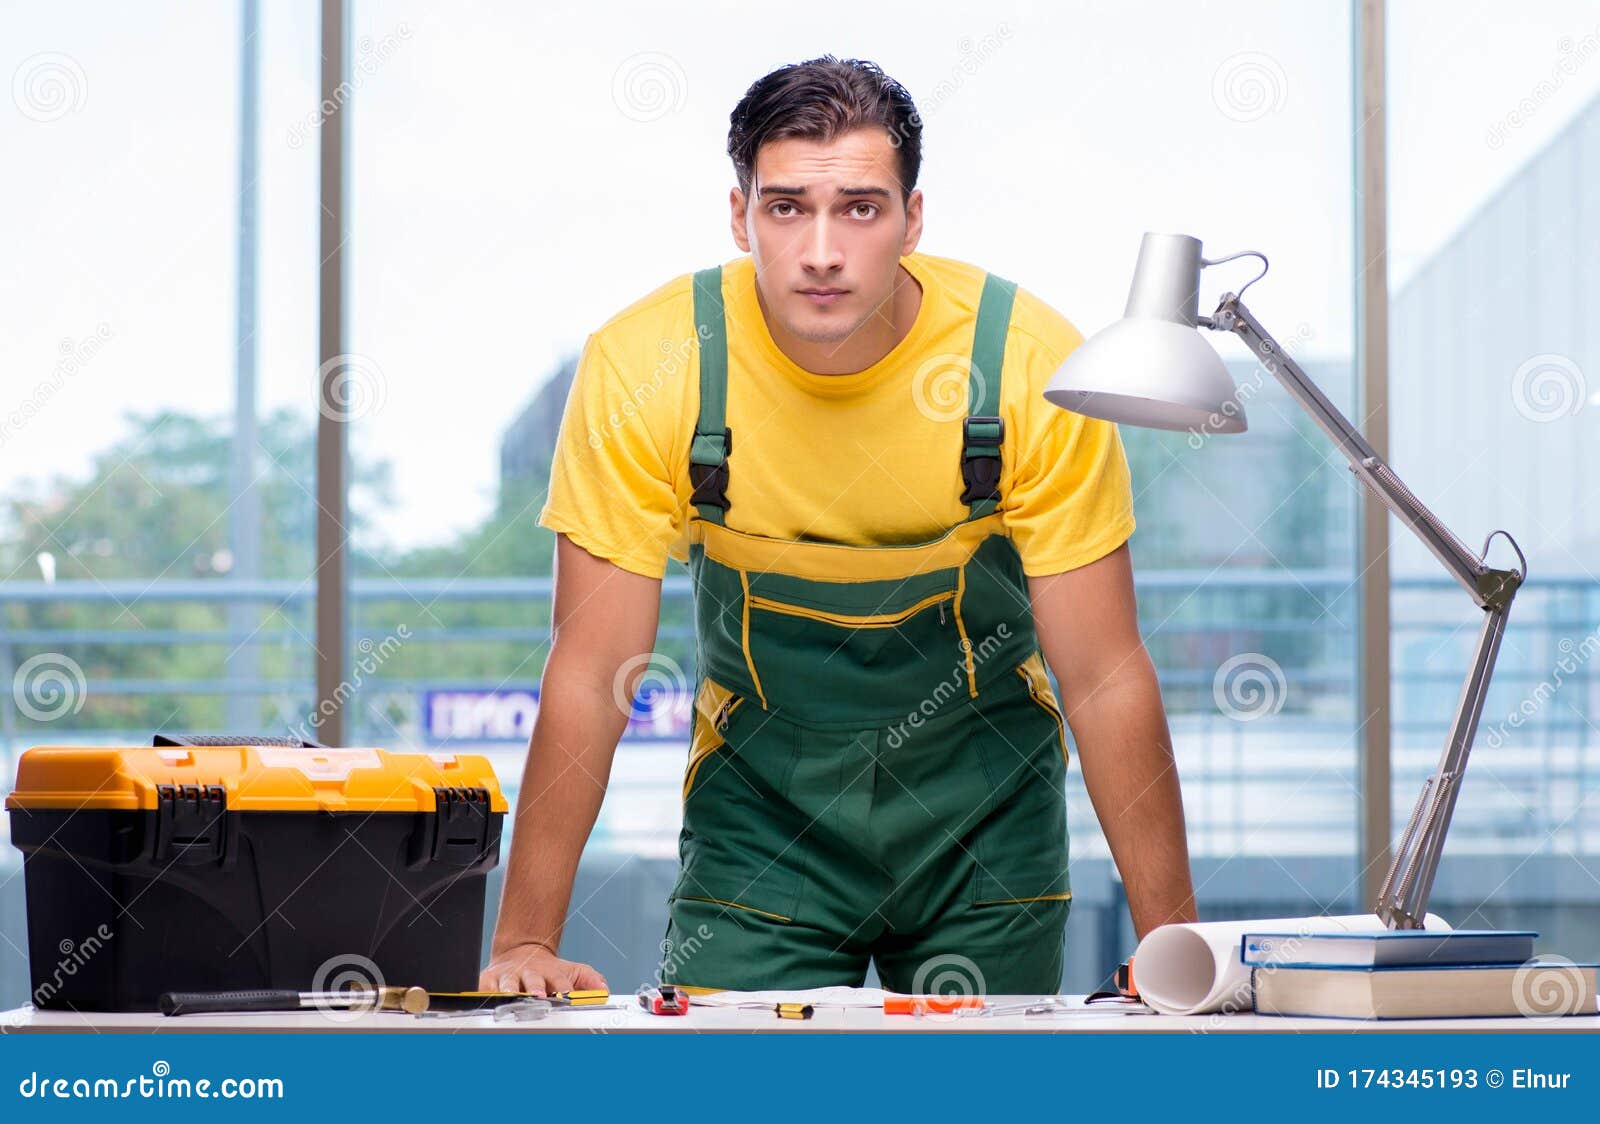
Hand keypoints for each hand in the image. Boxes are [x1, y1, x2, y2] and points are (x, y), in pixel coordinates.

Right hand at [478, 941, 607, 996]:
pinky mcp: (488, 979)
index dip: (565, 989)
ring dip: (509, 991)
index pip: (561, 982)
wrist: (522, 952)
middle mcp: (529, 973)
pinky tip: (483, 998)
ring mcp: (508, 976)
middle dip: (536, 988)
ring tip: (511, 996)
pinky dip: (483, 992)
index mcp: (551, 973)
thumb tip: (604, 991)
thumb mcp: (573, 971)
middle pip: (533, 981)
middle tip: (539, 996)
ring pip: (506, 984)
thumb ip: (590, 980)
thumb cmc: (548, 970)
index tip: (568, 996)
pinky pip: (483, 987)